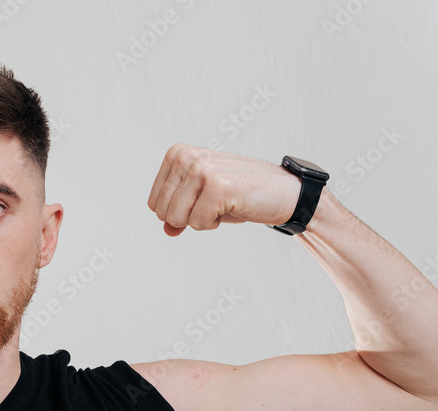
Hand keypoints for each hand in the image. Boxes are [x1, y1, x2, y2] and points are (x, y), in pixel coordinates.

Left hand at [147, 144, 301, 236]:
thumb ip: (178, 213)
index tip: (202, 199)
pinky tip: (232, 206)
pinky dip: (213, 224)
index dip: (178, 212)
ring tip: (222, 204)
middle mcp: (187, 157)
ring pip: (176, 218)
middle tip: (214, 203)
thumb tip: (167, 230)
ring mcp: (202, 169)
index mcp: (178, 154)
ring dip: (201, 220)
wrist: (283, 193)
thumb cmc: (240, 195)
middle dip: (187, 218)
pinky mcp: (217, 186)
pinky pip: (197, 223)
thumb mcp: (201, 201)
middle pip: (162, 212)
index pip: (154, 203)